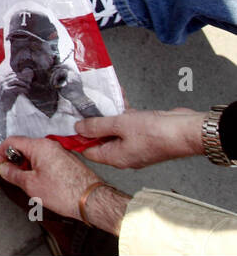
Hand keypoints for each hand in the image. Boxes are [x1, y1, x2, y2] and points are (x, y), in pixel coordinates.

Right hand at [0, 136, 103, 219]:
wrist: (92, 200)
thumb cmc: (65, 193)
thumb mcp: (30, 185)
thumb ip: (12, 174)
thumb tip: (3, 168)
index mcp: (39, 146)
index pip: (12, 141)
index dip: (0, 152)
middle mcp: (50, 145)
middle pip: (24, 147)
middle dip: (13, 160)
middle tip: (9, 173)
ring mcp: (60, 152)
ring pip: (35, 154)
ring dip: (26, 165)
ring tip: (25, 181)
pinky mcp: (67, 161)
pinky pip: (46, 159)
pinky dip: (38, 167)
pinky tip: (40, 182)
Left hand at [77, 108, 204, 168]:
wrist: (186, 131)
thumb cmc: (157, 134)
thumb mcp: (119, 125)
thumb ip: (97, 126)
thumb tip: (78, 129)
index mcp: (116, 157)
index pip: (89, 151)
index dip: (78, 139)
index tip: (69, 125)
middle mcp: (126, 154)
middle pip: (101, 140)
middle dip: (93, 123)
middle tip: (83, 108)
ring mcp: (136, 145)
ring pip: (116, 130)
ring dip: (108, 115)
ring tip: (99, 100)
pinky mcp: (146, 135)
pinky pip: (129, 124)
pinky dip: (123, 112)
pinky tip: (119, 99)